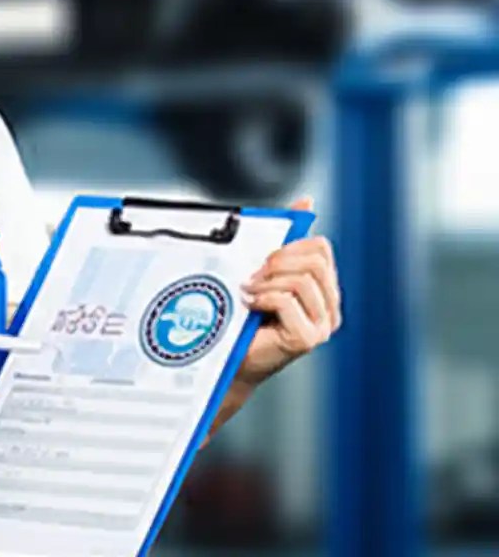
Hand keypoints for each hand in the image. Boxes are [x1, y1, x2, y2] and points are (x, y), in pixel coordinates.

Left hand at [237, 196, 342, 387]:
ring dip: (268, 282)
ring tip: (250, 291)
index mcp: (323, 290)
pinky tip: (251, 305)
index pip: (321, 249)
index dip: (290, 246)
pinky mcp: (307, 339)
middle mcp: (329, 308)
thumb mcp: (264, 274)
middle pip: (315, 261)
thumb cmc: (246, 319)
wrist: (231, 361)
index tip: (264, 258)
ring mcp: (322, 326)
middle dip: (279, 261)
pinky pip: (288, 301)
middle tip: (254, 274)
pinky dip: (264, 298)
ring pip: (302, 280)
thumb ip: (285, 241)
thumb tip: (307, 201)